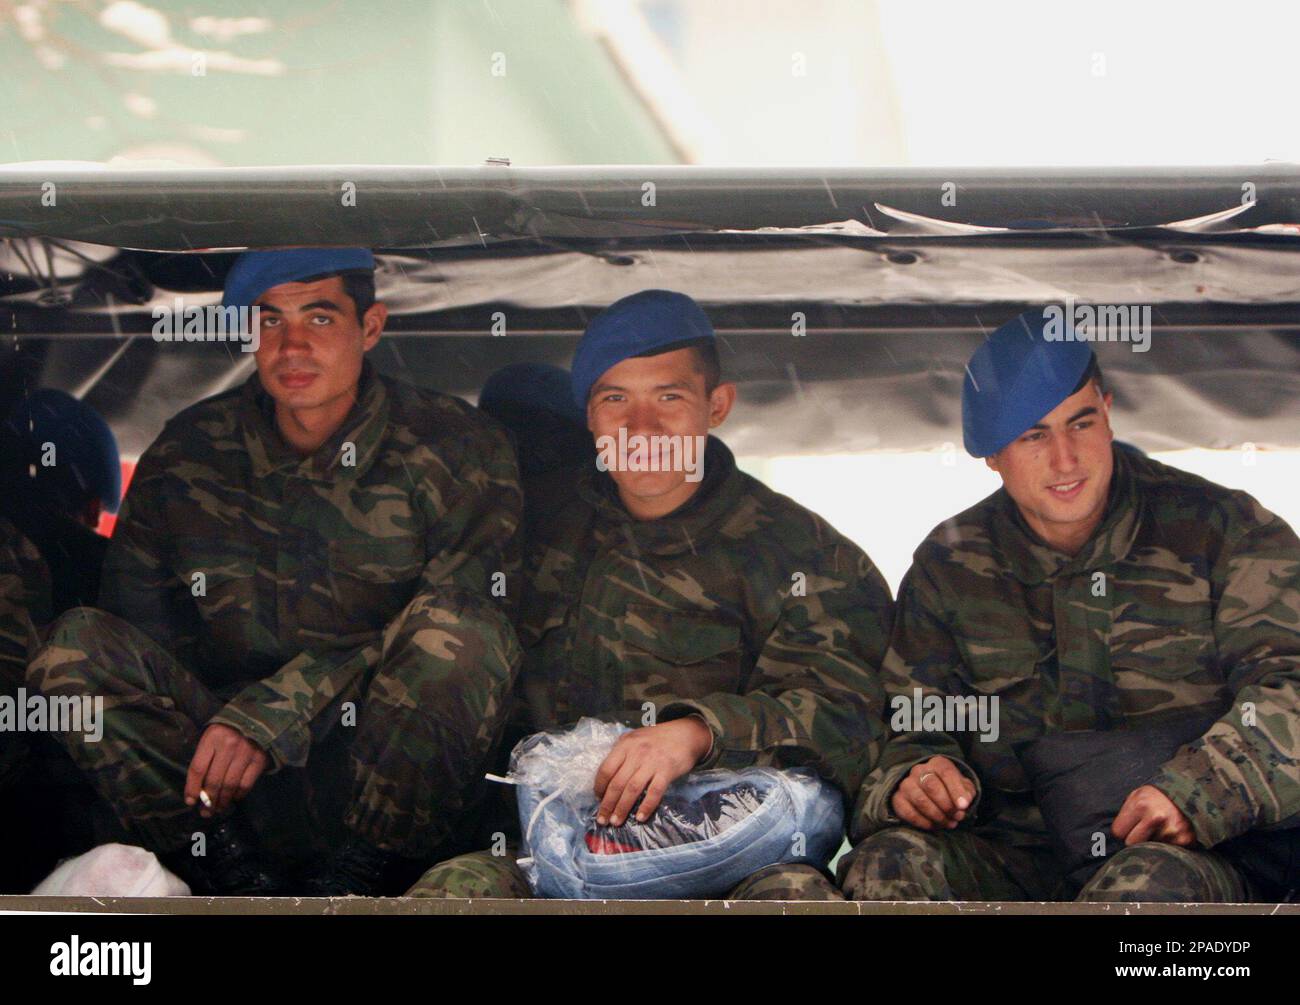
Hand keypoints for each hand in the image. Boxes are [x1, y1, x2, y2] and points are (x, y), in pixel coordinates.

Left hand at [184, 724, 268, 817]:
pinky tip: (234, 798)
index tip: (190, 802)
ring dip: (222, 801)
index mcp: (212, 737)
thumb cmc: (228, 729)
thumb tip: (198, 789)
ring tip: (218, 809)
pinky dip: (239, 794)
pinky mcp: (259, 759)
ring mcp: (246, 752)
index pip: (197, 768)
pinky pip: (246, 784)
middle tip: (205, 812)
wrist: (258, 717)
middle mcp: (229, 745)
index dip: (192, 788)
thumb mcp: (212, 736)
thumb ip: (205, 757)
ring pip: (230, 785)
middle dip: (208, 800)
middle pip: (213, 780)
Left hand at [593, 718, 712, 826]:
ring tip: (616, 821)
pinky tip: (640, 818)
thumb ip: (620, 752)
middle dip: (607, 804)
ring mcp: (652, 762)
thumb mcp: (635, 738)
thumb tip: (606, 776)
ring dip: (622, 808)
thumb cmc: (657, 739)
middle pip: (617, 783)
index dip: (599, 787)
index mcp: (625, 745)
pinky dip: (646, 806)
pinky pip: (654, 792)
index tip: (598, 799)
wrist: (685, 733)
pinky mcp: (667, 771)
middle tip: (603, 819)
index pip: (606, 769)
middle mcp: (637, 753)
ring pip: (632, 789)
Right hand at [891, 756, 975, 830]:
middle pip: (931, 786)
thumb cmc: (950, 790)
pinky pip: (908, 813)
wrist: (928, 792)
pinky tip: (934, 825)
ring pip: (920, 800)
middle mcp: (918, 770)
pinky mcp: (897, 799)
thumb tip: (964, 802)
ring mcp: (905, 784)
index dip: (956, 790)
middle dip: (947, 805)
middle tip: (957, 817)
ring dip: (937, 816)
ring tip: (948, 823)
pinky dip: (923, 822)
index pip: (946, 772)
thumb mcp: (963, 787)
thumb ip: (967, 792)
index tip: (963, 806)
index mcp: (937, 764)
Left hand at [1112, 784, 1195, 847]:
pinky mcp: (1184, 840)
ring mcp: (1171, 830)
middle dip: (1135, 839)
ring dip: (1152, 842)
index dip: (1122, 831)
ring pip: (1149, 848)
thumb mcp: (1137, 796)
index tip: (1128, 827)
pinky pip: (1167, 851)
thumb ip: (1125, 814)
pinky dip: (1167, 845)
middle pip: (1132, 844)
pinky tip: (1170, 834)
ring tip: (1159, 829)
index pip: (1118, 832)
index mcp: (1140, 805)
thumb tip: (1110, 836)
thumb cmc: (1156, 797)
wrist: (1189, 794)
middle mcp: (1155, 818)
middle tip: (1143, 830)